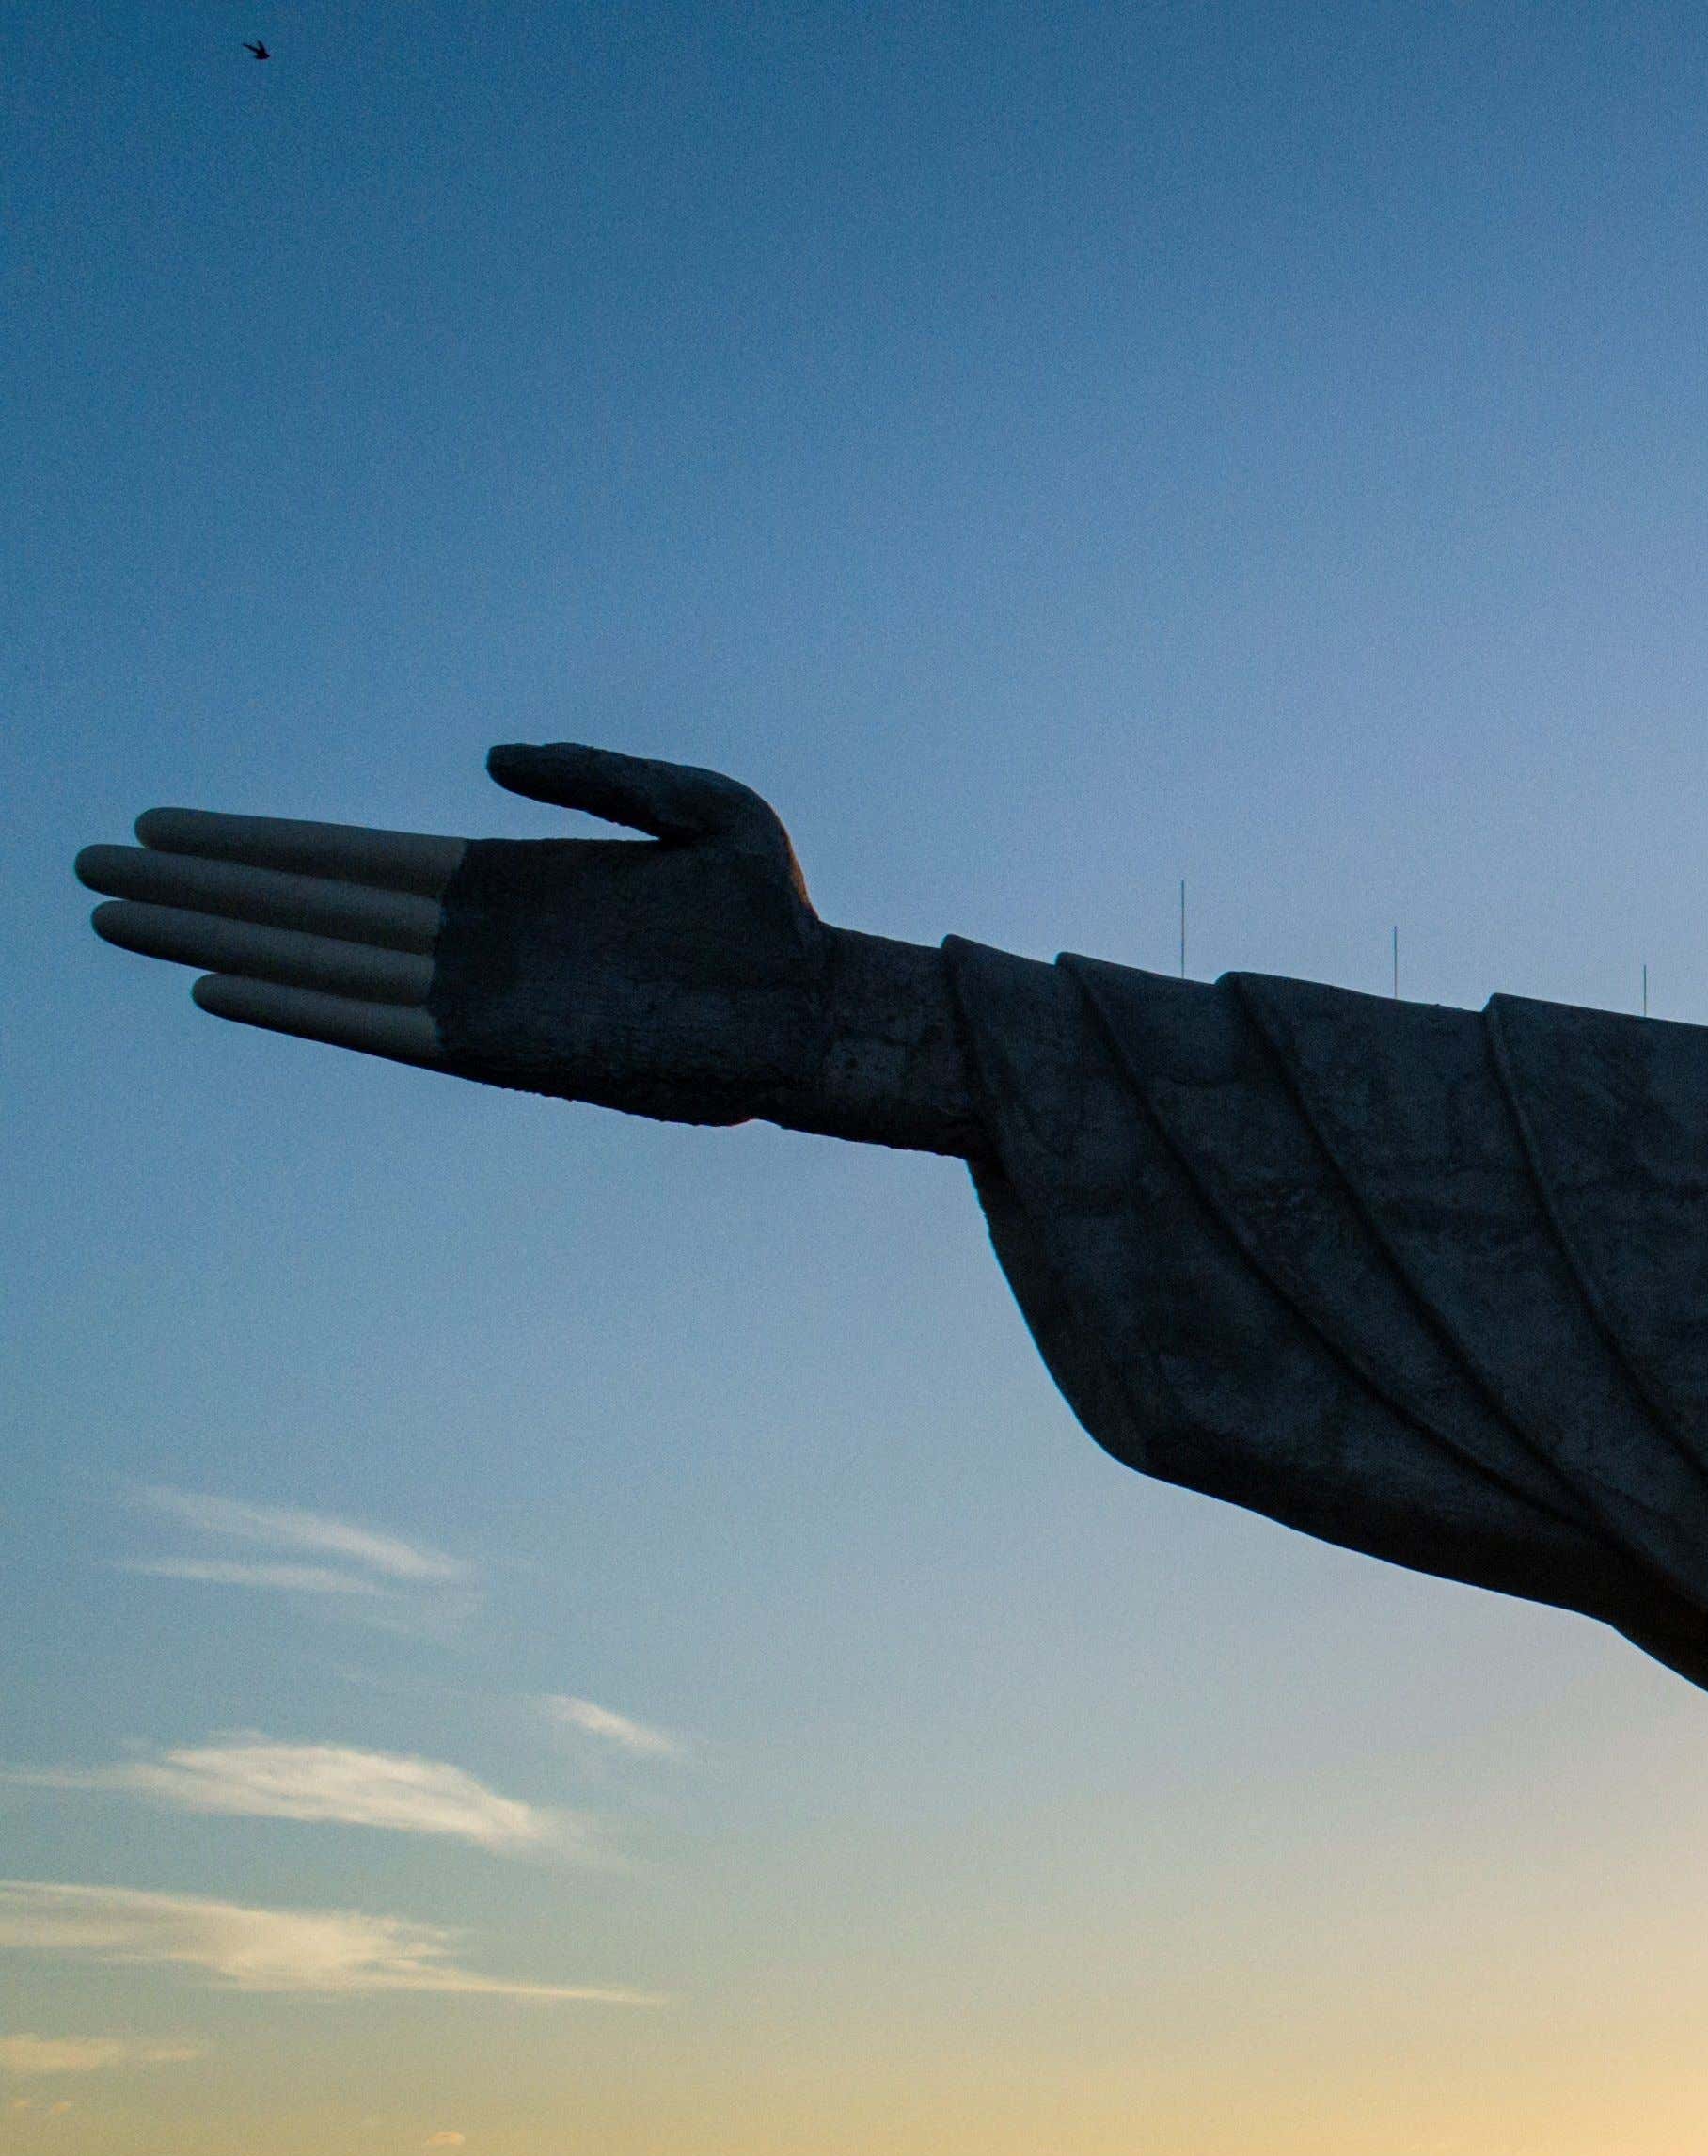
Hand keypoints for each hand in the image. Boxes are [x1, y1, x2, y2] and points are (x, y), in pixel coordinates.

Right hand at [79, 745, 843, 1122]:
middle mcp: (473, 936)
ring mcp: (481, 993)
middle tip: (91, 867)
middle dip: (200, 888)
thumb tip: (489, 761)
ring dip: (217, 943)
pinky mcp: (507, 1050)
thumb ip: (600, 772)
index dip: (253, 843)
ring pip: (317, 962)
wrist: (824, 1007)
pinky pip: (379, 1027)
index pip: (346, 856)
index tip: (166, 825)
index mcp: (505, 876)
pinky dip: (299, 1008)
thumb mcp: (703, 805)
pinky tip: (221, 987)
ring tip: (118, 920)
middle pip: (304, 906)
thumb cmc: (776, 911)